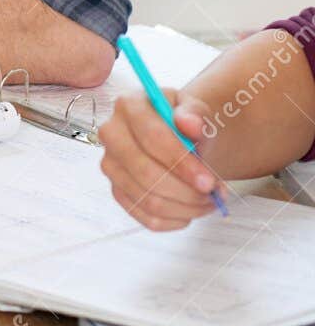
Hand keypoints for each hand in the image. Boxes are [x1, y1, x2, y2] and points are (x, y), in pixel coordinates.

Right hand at [98, 88, 221, 230]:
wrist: (178, 137)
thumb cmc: (186, 123)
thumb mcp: (197, 110)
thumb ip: (196, 114)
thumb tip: (190, 123)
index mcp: (129, 106)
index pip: (152, 138)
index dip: (181, 163)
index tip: (209, 181)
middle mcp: (111, 135)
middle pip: (144, 172)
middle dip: (185, 190)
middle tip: (213, 194)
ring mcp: (111, 165)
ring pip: (146, 199)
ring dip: (185, 207)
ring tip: (209, 200)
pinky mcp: (117, 190)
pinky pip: (145, 216)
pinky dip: (174, 219)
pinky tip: (191, 209)